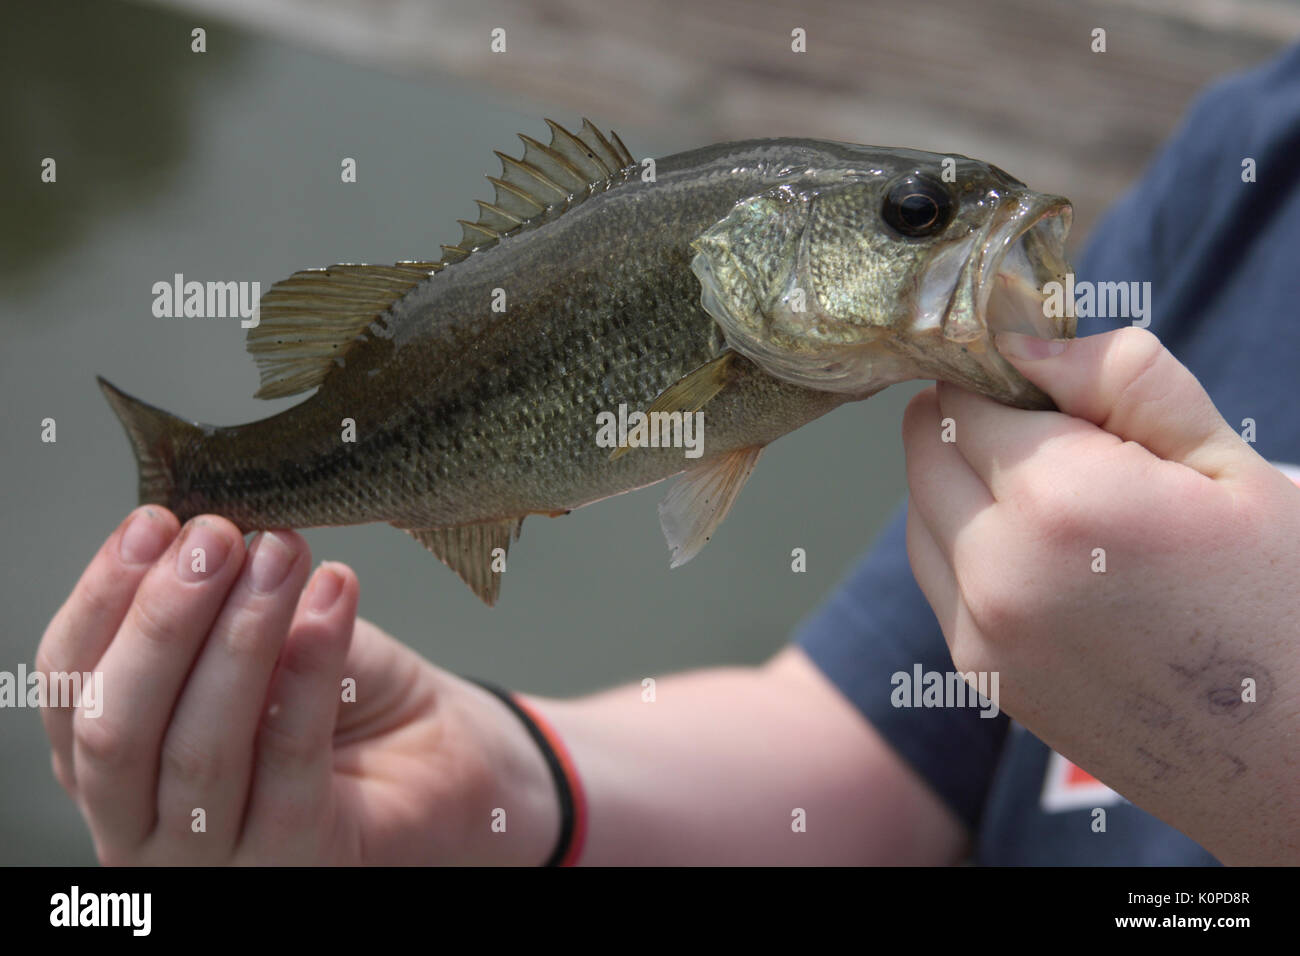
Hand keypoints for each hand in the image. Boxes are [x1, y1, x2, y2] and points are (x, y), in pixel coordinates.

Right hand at [36, 510, 556, 863]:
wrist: (442, 755)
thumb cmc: (341, 695)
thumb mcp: (264, 637)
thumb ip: (215, 606)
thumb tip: (192, 539)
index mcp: (112, 764)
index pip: (69, 687)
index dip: (105, 599)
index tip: (155, 523)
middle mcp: (143, 827)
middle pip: (115, 728)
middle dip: (163, 620)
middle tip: (217, 539)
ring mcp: (215, 860)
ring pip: (196, 750)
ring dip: (240, 636)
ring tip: (282, 556)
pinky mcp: (296, 860)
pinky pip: (290, 762)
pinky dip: (309, 671)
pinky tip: (332, 597)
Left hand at [902, 327, 1299, 863]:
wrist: (1294, 756)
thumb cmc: (1282, 599)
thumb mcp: (1226, 463)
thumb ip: (1120, 381)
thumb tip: (1020, 341)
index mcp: (1059, 501)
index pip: (963, 395)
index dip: (1000, 375)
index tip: (1045, 382)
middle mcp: (996, 570)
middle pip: (924, 448)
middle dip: (971, 421)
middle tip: (1053, 433)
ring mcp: (980, 631)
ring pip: (919, 512)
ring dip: (961, 482)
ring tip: (1057, 498)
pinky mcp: (981, 674)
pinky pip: (938, 577)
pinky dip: (966, 545)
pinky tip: (1047, 556)